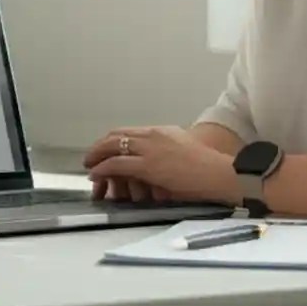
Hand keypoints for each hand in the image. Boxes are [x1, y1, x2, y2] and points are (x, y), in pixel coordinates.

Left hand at [84, 126, 241, 205]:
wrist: (218, 173)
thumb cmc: (207, 167)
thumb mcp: (184, 150)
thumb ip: (167, 151)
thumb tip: (156, 161)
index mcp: (161, 131)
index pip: (128, 132)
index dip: (111, 140)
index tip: (104, 147)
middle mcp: (152, 136)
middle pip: (116, 136)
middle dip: (100, 146)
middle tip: (90, 155)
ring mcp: (149, 149)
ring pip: (112, 147)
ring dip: (96, 156)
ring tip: (88, 165)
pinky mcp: (147, 166)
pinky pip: (116, 164)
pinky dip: (101, 168)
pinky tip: (95, 174)